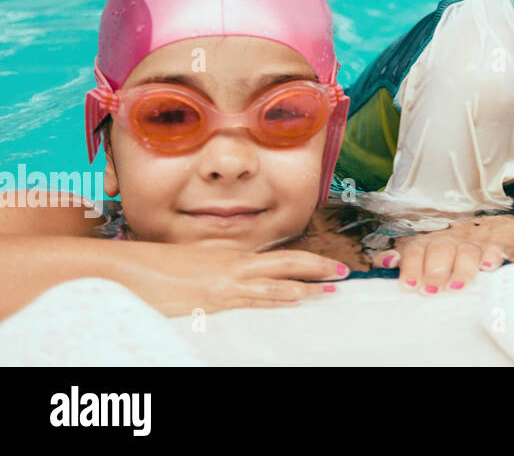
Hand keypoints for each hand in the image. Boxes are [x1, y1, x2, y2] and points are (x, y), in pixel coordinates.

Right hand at [123, 243, 348, 315]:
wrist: (126, 268)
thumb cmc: (153, 269)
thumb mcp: (192, 267)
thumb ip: (215, 273)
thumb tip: (230, 284)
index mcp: (229, 257)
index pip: (277, 260)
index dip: (305, 263)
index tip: (328, 267)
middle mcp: (232, 265)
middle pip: (285, 264)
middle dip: (317, 269)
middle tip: (344, 273)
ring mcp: (225, 282)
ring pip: (275, 282)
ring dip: (306, 287)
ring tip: (331, 289)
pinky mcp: (214, 298)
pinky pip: (253, 298)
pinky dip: (278, 298)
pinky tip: (296, 299)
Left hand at [385, 232, 505, 293]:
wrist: (456, 255)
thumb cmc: (428, 267)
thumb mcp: (407, 264)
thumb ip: (391, 262)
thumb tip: (387, 262)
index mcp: (423, 246)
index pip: (415, 251)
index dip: (412, 267)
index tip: (411, 286)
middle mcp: (446, 243)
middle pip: (441, 250)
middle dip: (436, 271)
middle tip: (432, 291)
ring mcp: (468, 246)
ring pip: (467, 251)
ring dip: (461, 269)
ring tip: (455, 287)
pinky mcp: (488, 251)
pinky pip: (493, 250)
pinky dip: (491, 257)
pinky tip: (486, 268)